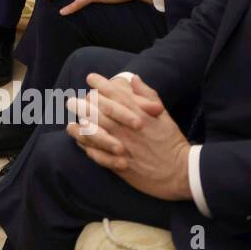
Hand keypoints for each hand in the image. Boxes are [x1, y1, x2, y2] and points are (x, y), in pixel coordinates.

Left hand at [65, 73, 190, 201]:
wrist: (181, 172)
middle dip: (82, 104)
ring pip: (94, 132)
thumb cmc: (171, 141)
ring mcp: (122, 146)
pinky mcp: (120, 164)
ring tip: (69, 122)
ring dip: (80, 126)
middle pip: (99, 112)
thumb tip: (134, 79)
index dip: (101, 84)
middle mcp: (128, 129)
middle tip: (71, 100)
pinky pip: (97, 154)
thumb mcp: (164, 116)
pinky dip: (86, 147)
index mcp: (139, 115)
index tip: (90, 77)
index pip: (116, 95)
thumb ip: (148, 96)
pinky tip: (79, 143)